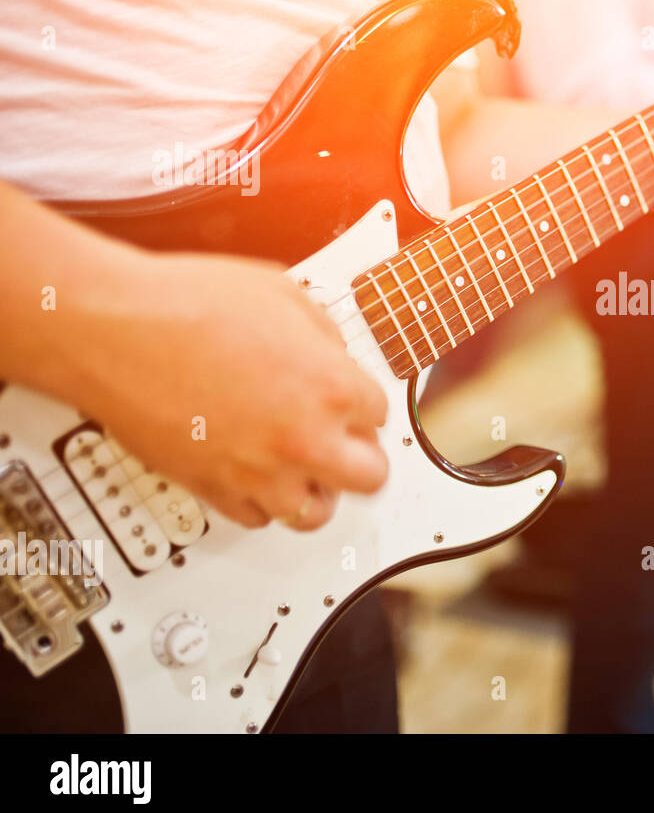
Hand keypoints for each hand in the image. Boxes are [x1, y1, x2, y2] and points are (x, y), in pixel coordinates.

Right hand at [68, 251, 388, 529]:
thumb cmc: (185, 305)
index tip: (350, 400)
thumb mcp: (281, 293)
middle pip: (369, 478)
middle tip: (346, 443)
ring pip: (314, 512)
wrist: (112, 330)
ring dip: (314, 488)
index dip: (363, 403)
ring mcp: (258, 471)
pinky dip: (261, 501)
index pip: (381, 414)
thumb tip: (333, 355)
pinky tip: (256, 475)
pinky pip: (257, 518)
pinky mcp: (214, 489)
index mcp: (331, 386)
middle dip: (361, 457)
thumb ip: (321, 334)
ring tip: (302, 466)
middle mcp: (303, 438)